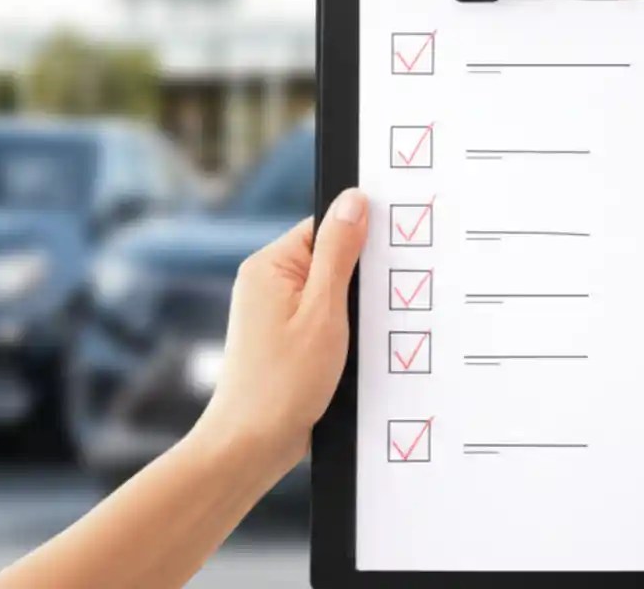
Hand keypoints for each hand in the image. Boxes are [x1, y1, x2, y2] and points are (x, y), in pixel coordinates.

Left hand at [195, 188, 368, 472]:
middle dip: (358, 279)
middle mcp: (266, 283)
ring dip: (352, 310)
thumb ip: (340, 252)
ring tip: (361, 336)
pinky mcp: (282, 340)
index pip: (325, 227)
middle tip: (380, 304)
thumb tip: (353, 200)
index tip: (391, 255)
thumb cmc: (283, 381)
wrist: (251, 444)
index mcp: (270, 265)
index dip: (360, 238)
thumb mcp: (324, 310)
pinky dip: (341, 332)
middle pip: (329, 259)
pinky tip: (353, 353)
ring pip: (329, 293)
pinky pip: (321, 319)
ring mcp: (272, 313)